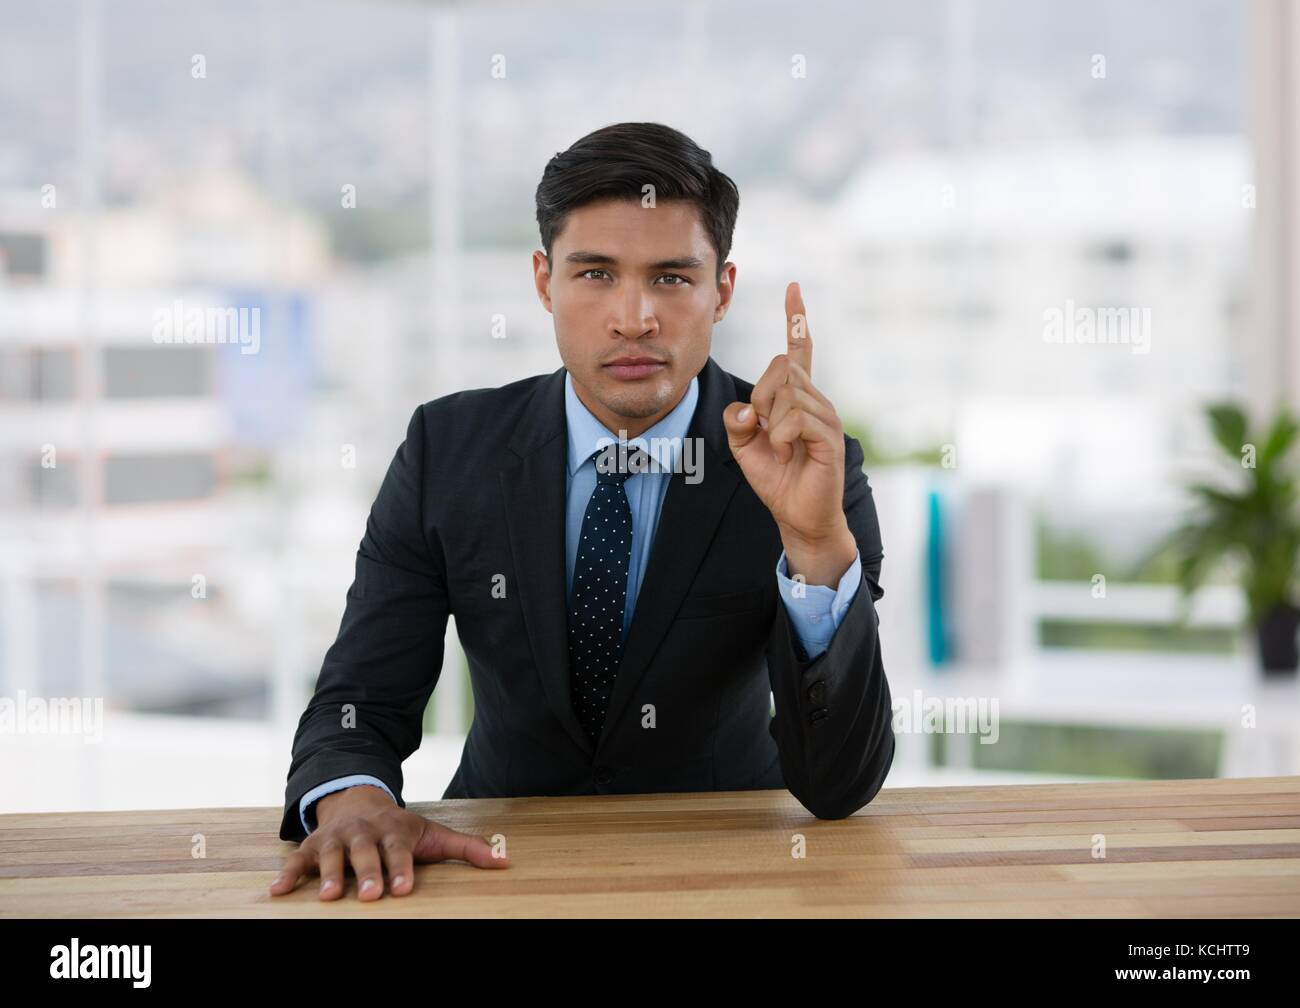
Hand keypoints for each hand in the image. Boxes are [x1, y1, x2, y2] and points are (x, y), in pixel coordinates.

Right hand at [268, 784, 507, 900]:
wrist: (359, 799)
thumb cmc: (400, 828)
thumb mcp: (434, 834)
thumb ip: (467, 848)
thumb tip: (505, 862)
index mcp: (394, 831)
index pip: (399, 851)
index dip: (401, 869)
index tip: (403, 888)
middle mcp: (364, 832)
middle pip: (365, 853)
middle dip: (366, 873)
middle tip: (368, 896)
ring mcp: (336, 838)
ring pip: (331, 855)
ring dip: (328, 874)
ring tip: (328, 897)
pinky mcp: (312, 846)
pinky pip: (296, 859)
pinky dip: (287, 874)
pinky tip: (277, 892)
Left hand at [723, 281, 856, 585]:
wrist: (798, 516)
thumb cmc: (776, 479)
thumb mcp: (744, 445)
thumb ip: (738, 419)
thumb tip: (747, 407)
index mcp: (798, 397)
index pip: (799, 350)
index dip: (796, 319)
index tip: (793, 288)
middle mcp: (817, 400)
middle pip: (782, 367)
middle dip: (761, 393)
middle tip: (761, 427)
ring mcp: (826, 416)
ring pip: (787, 392)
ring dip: (769, 419)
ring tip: (777, 446)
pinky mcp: (828, 437)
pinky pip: (796, 417)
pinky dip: (779, 435)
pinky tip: (783, 450)